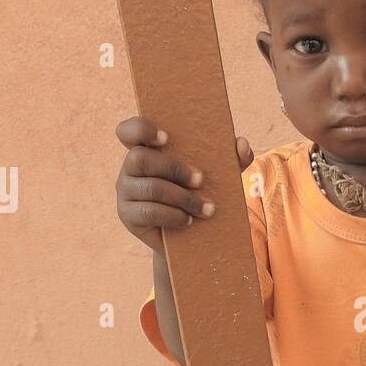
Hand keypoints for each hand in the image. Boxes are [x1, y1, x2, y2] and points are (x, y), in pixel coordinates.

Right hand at [115, 117, 254, 252]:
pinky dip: (172, 215)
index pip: (127, 131)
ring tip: (207, 209)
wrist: (190, 236)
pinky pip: (147, 212)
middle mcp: (130, 168)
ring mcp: (125, 192)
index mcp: (146, 149)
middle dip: (174, 168)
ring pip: (149, 187)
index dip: (140, 129)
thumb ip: (232, 157)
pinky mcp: (128, 216)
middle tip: (201, 180)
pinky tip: (188, 220)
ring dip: (182, 197)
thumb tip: (241, 144)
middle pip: (139, 158)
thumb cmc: (201, 194)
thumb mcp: (218, 175)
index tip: (166, 138)